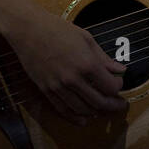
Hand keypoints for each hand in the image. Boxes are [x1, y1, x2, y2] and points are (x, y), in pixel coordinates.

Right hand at [5, 10, 128, 125]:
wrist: (28, 30)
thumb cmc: (57, 29)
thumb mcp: (86, 38)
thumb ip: (103, 58)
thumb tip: (120, 70)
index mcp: (87, 64)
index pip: (110, 87)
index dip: (118, 87)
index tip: (118, 83)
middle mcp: (74, 79)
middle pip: (99, 102)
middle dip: (113, 105)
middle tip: (120, 104)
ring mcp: (58, 87)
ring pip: (82, 109)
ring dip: (96, 112)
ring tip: (103, 109)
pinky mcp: (46, 90)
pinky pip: (63, 110)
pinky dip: (75, 117)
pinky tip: (84, 119)